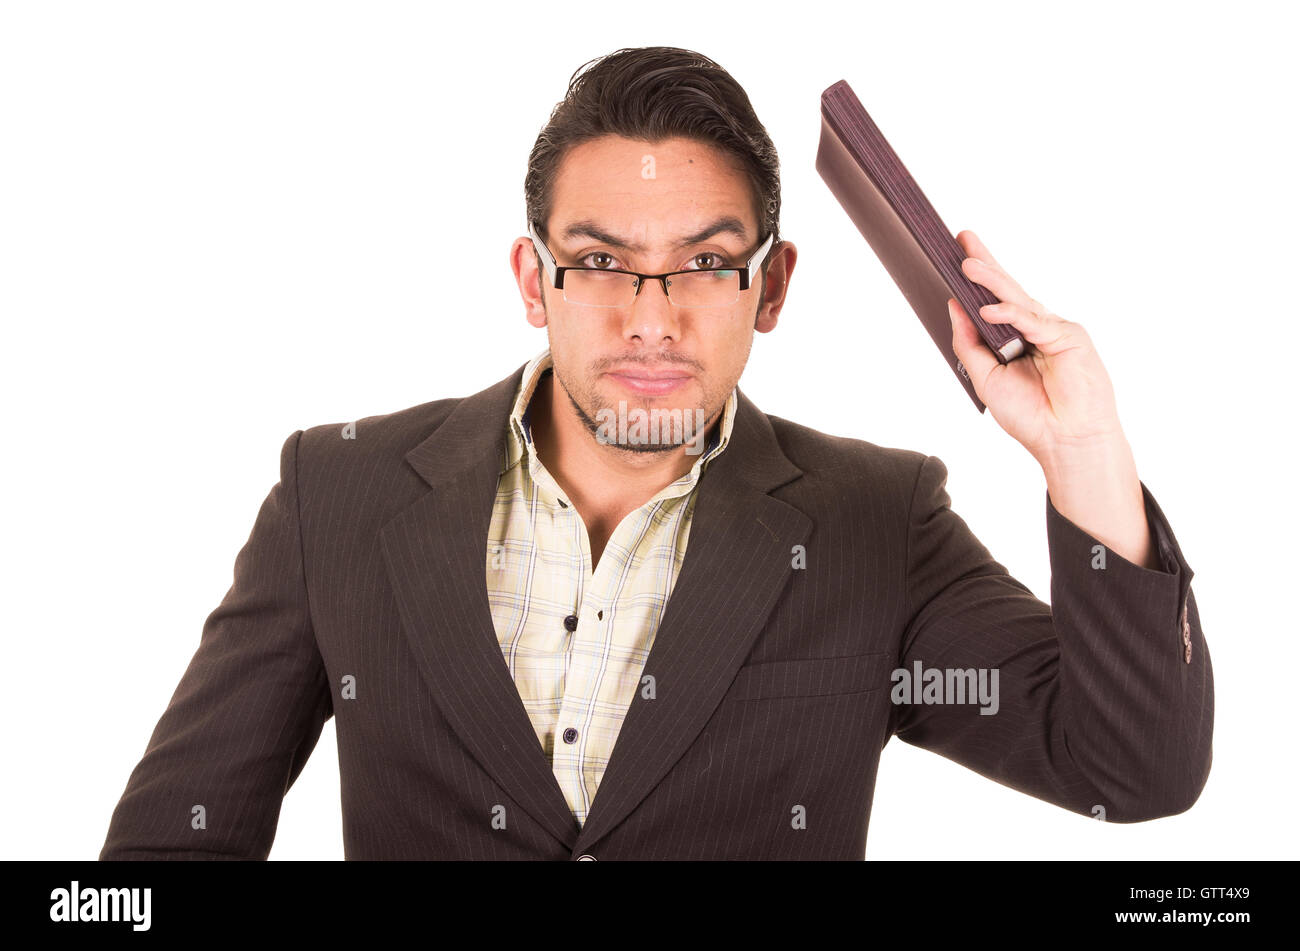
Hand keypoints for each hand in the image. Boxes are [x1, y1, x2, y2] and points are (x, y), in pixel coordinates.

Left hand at [947, 230, 1123, 466]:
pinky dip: (1010, 315)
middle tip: (962, 240)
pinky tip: (987, 309)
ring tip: (967, 265)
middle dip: (984, 264)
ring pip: (1018, 300)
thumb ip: (969, 343)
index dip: (977, 279)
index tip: (956, 255)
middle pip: (1007, 290)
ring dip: (991, 281)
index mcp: (1017, 337)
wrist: (1064, 441)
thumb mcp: (986, 376)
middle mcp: (1036, 328)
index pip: (994, 300)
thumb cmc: (1030, 415)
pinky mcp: (1069, 337)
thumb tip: (953, 307)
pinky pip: (1034, 321)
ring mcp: (1054, 330)